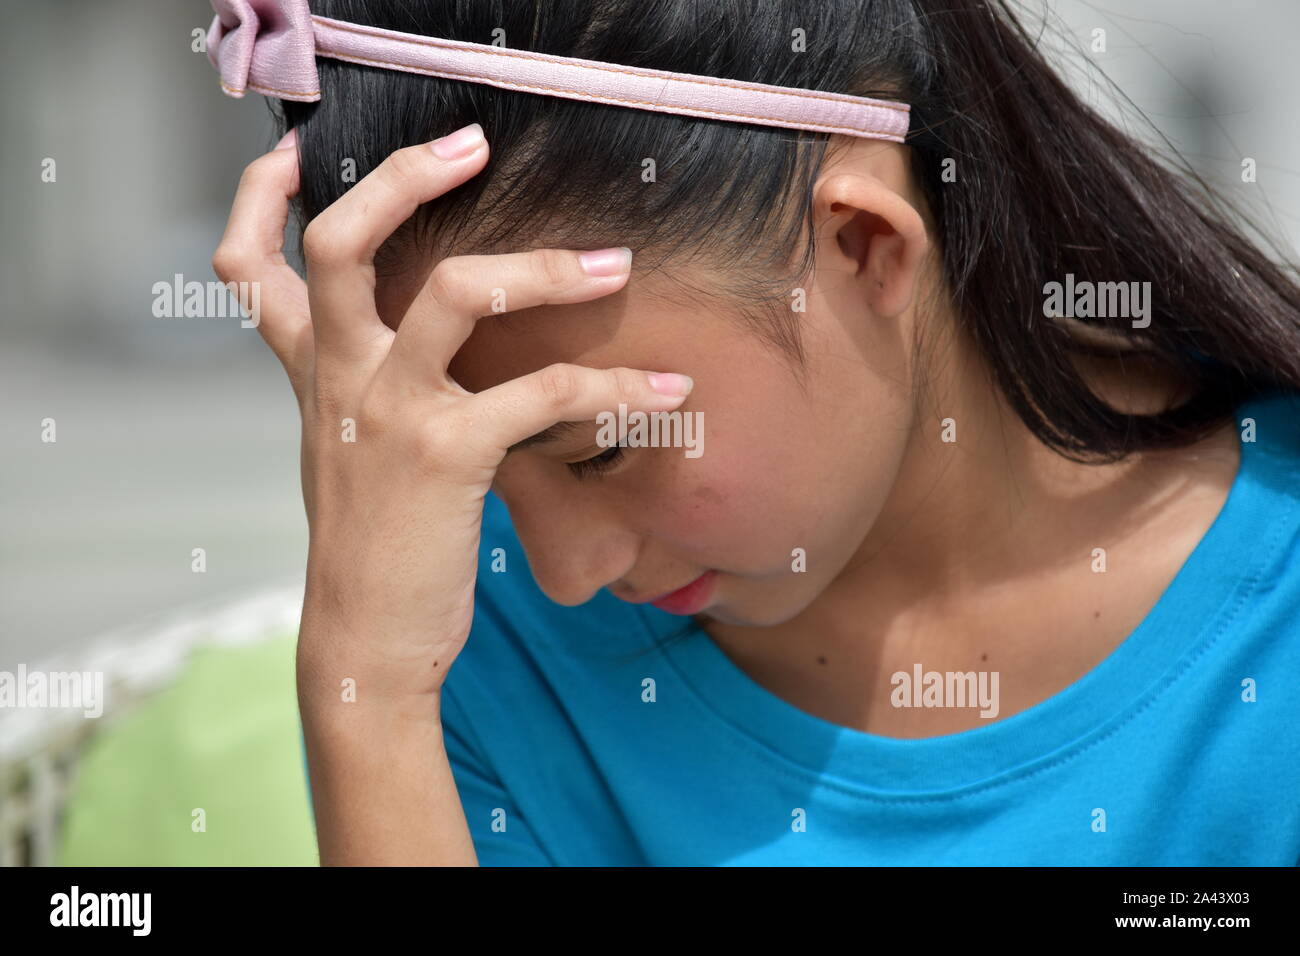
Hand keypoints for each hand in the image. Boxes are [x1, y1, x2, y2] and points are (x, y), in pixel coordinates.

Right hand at [212, 124, 693, 703]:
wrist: (366, 643)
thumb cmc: (375, 547)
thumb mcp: (349, 453)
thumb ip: (366, 388)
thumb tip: (426, 342)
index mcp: (314, 375)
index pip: (248, 268)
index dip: (257, 199)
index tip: (297, 154)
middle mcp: (340, 379)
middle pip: (343, 244)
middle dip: (406, 177)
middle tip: (474, 143)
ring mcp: (390, 412)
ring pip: (455, 292)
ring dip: (545, 266)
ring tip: (615, 264)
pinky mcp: (448, 456)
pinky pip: (543, 392)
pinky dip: (616, 385)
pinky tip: (667, 393)